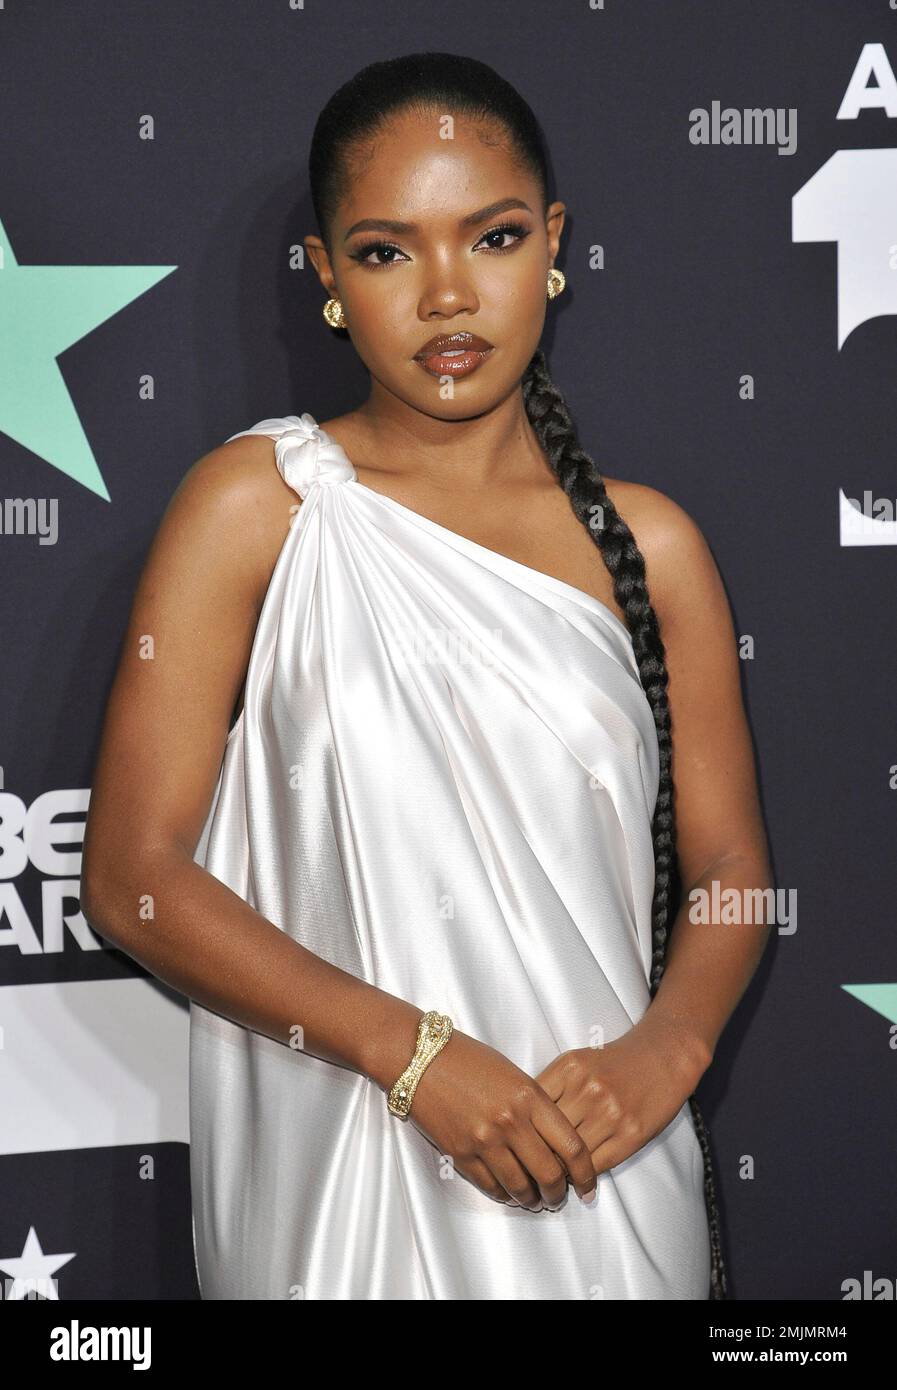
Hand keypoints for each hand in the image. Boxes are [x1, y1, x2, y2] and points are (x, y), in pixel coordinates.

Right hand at [405, 1029, 597, 1209]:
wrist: (420, 1058)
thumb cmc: (468, 1059)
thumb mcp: (514, 1074)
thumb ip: (536, 1106)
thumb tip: (554, 1143)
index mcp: (530, 1097)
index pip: (572, 1147)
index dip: (586, 1173)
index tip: (589, 1186)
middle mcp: (510, 1121)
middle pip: (549, 1174)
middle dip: (559, 1193)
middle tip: (560, 1196)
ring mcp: (484, 1140)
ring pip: (520, 1187)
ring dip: (532, 1199)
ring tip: (535, 1199)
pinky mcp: (460, 1154)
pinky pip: (491, 1186)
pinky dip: (504, 1194)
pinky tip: (509, 1192)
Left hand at [533, 1019, 704, 1176]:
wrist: (663, 1056)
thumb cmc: (615, 1062)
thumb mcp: (577, 1062)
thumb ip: (551, 1087)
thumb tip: (524, 1122)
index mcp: (568, 1068)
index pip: (532, 1109)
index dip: (522, 1133)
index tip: (518, 1148)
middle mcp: (587, 1089)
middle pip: (548, 1135)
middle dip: (537, 1157)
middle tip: (530, 1173)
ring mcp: (610, 1113)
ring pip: (571, 1155)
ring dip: (559, 1172)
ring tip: (552, 1182)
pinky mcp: (631, 1134)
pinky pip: (597, 1164)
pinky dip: (584, 1176)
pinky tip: (579, 1180)